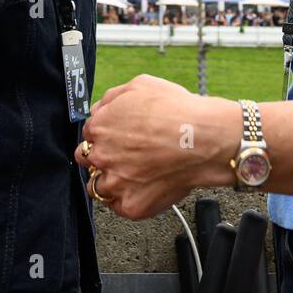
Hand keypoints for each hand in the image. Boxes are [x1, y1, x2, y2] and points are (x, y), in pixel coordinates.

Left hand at [74, 75, 239, 220]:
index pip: (89, 134)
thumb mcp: (141, 85)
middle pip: (88, 161)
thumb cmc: (178, 110)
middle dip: (103, 158)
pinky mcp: (131, 205)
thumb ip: (112, 98)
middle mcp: (102, 156)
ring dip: (111, 181)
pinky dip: (128, 199)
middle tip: (124, 156)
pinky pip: (118, 207)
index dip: (105, 135)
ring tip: (134, 175)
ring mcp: (115, 183)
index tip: (118, 138)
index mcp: (100, 126)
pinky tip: (143, 187)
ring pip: (98, 187)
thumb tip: (101, 109)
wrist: (204, 140)